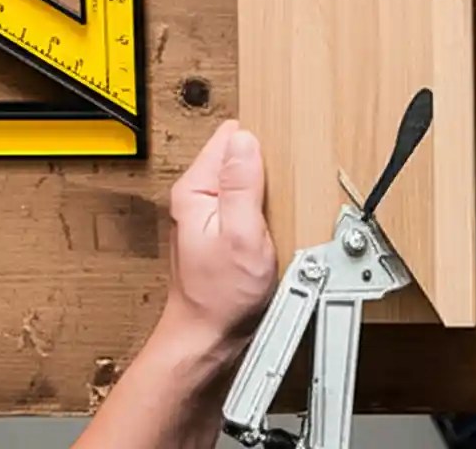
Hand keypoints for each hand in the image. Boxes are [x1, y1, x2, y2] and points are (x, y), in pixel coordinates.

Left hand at [161, 120, 276, 351]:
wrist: (209, 337)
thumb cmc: (220, 297)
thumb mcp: (241, 235)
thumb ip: (242, 184)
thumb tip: (246, 140)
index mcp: (195, 190)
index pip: (230, 138)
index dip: (260, 145)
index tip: (277, 165)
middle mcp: (197, 197)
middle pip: (240, 156)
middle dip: (266, 169)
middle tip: (280, 198)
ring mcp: (209, 212)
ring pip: (247, 179)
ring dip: (268, 191)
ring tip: (278, 215)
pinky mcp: (222, 228)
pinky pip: (249, 202)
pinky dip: (265, 209)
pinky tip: (272, 227)